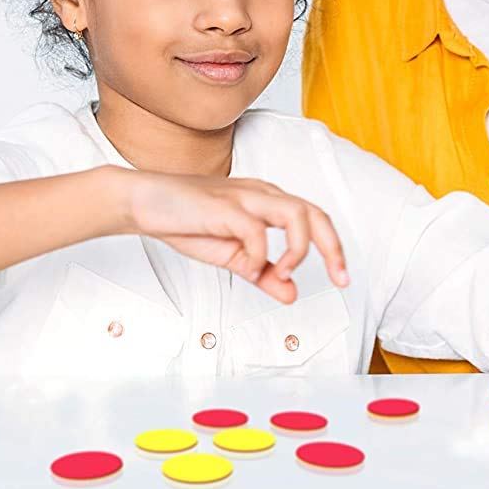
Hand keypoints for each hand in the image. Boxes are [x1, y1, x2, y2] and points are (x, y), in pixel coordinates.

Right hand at [125, 171, 349, 303]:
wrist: (145, 203)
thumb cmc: (187, 222)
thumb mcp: (233, 256)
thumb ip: (263, 274)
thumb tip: (292, 294)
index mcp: (267, 202)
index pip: (314, 219)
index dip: (334, 248)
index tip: (342, 279)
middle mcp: (262, 194)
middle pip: (314, 213)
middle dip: (333, 248)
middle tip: (338, 279)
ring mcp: (243, 197)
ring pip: (295, 213)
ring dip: (297, 249)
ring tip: (282, 272)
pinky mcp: (223, 206)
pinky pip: (255, 229)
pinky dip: (260, 253)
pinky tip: (249, 266)